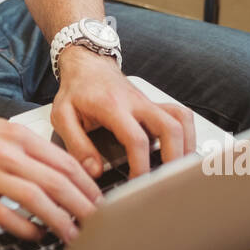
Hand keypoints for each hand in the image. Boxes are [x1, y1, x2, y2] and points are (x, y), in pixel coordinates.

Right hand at [0, 113, 103, 243]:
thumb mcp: (0, 133)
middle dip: (82, 205)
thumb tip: (67, 175)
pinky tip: (36, 234)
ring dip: (59, 220)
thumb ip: (31, 151)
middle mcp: (3, 152)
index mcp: (15, 136)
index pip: (63, 161)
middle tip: (98, 223)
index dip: (87, 185)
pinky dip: (24, 227)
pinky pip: (3, 214)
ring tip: (73, 235)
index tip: (101, 202)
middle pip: (54, 181)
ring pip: (34, 198)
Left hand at [52, 45, 196, 180]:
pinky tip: (181, 152)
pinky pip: (180, 115)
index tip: (137, 184)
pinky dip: (187, 134)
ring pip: (181, 121)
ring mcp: (149, 102)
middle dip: (174, 158)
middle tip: (166, 182)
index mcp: (113, 106)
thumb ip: (76, 144)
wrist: (88, 65)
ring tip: (178, 171)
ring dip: (185, 146)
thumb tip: (94, 171)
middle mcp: (137, 103)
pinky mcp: (155, 105)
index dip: (141, 165)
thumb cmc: (76, 90)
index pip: (136, 139)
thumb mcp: (62, 116)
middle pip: (170, 128)